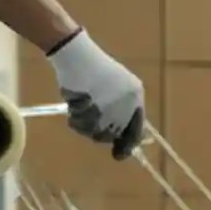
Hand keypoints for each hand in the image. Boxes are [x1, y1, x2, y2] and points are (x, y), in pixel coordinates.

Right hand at [47, 30, 144, 159]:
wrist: (76, 54)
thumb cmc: (94, 70)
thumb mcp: (117, 87)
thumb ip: (123, 110)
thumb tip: (123, 141)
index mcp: (136, 96)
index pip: (136, 128)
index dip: (128, 144)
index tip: (119, 155)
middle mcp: (127, 103)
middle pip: (115, 134)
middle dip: (101, 132)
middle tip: (90, 118)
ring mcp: (110, 105)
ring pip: (99, 133)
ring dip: (87, 125)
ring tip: (80, 109)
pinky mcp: (92, 106)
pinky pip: (84, 126)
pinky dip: (76, 121)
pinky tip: (74, 106)